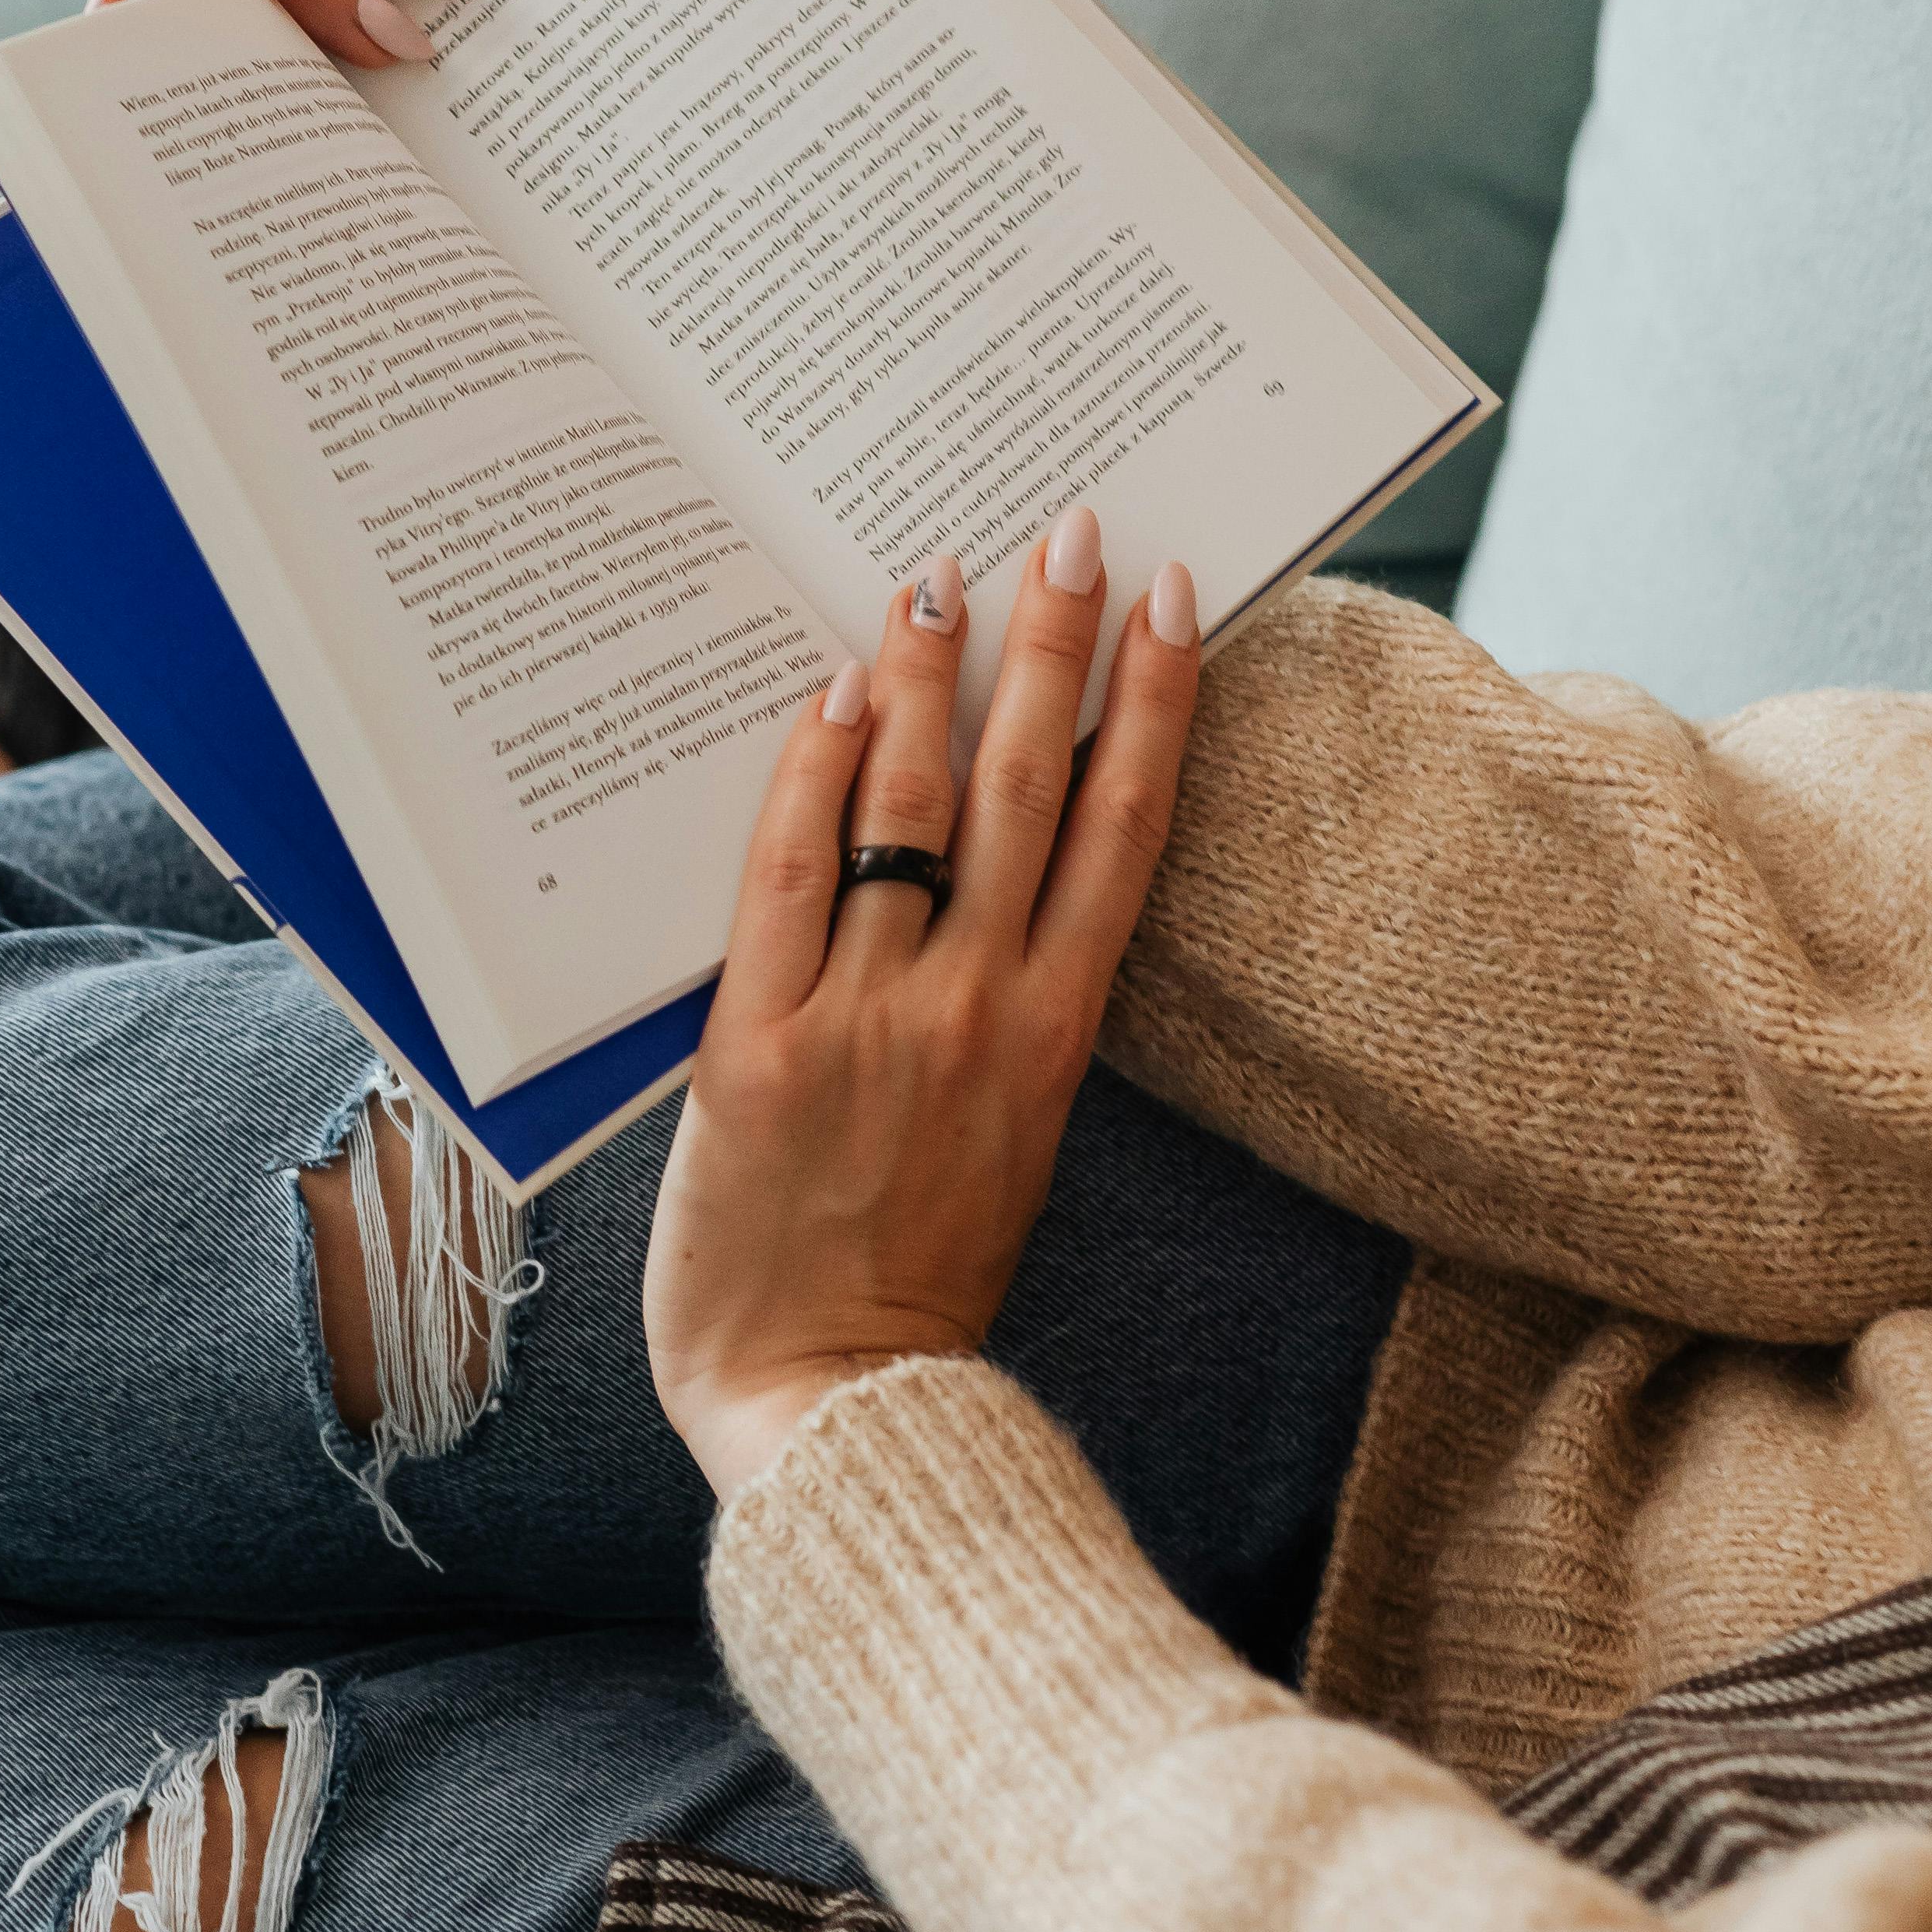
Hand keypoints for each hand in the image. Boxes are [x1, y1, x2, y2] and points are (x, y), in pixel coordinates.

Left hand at [644, 510, 1202, 1501]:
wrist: (830, 1405)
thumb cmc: (911, 1277)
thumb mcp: (1000, 1137)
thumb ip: (999, 1014)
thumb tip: (980, 877)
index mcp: (1055, 1035)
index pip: (1123, 831)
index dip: (1154, 705)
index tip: (1171, 602)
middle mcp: (977, 1010)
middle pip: (1032, 786)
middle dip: (1057, 643)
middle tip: (1072, 526)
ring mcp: (871, 1022)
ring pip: (914, 807)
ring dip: (932, 674)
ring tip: (941, 573)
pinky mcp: (760, 1048)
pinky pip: (790, 877)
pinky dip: (817, 775)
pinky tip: (836, 694)